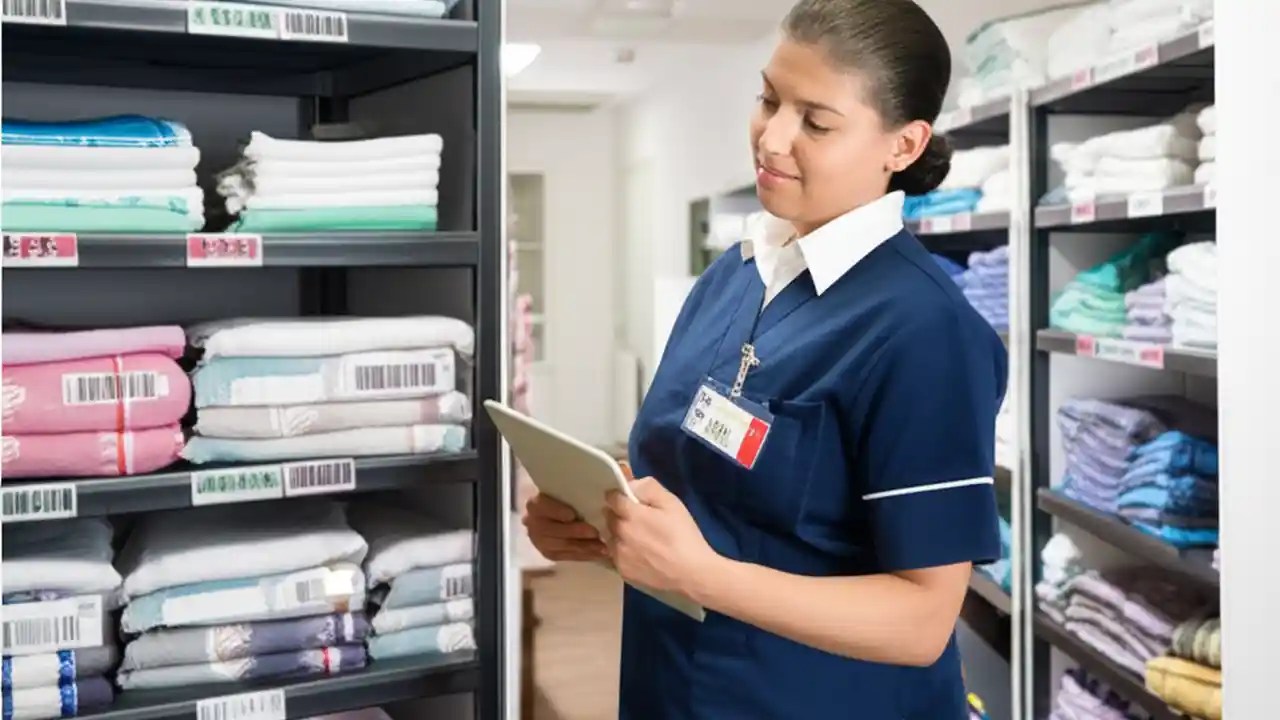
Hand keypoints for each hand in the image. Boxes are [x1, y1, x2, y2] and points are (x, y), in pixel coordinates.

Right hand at [522, 493, 607, 561]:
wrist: (568, 513)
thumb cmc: (574, 495)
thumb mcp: (574, 488)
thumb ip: (582, 487)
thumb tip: (605, 488)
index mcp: (536, 502)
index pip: (540, 505)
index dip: (555, 511)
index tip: (572, 515)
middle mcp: (531, 521)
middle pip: (549, 530)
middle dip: (573, 532)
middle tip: (595, 532)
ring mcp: (538, 540)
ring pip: (558, 546)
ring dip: (582, 547)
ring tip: (602, 546)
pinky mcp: (549, 553)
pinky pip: (566, 557)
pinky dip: (583, 556)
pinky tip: (599, 553)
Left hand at [604, 465, 719, 598]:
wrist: (690, 575)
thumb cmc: (684, 536)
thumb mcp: (672, 504)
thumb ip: (649, 488)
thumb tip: (631, 484)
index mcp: (630, 514)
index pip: (611, 498)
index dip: (619, 496)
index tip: (627, 499)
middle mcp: (618, 534)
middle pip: (608, 517)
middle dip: (618, 514)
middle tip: (637, 519)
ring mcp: (618, 555)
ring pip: (609, 537)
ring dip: (618, 534)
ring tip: (638, 539)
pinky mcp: (621, 572)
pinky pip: (614, 555)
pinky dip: (622, 552)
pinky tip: (639, 555)